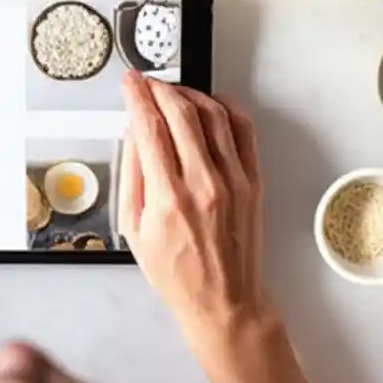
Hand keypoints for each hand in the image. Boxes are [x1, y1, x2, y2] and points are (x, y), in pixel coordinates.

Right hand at [119, 72, 268, 349]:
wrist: (222, 300)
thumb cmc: (177, 273)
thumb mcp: (134, 229)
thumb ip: (133, 176)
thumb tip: (133, 134)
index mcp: (169, 198)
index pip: (150, 129)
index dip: (137, 98)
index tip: (130, 83)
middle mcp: (204, 184)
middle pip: (182, 113)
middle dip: (160, 89)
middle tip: (148, 83)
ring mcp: (233, 181)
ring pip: (214, 115)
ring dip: (190, 94)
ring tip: (174, 92)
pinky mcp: (253, 181)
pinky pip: (242, 130)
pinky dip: (225, 108)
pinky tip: (209, 105)